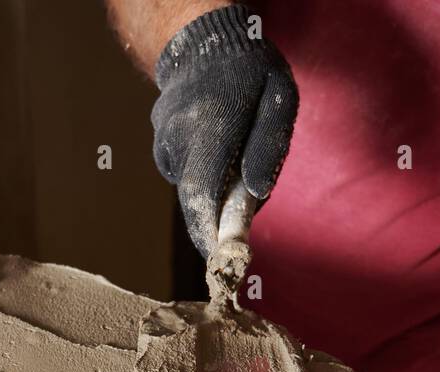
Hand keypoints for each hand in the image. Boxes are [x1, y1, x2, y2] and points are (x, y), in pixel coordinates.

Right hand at [151, 3, 297, 257]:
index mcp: (210, 123)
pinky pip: (187, 176)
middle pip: (196, 198)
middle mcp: (178, 136)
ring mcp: (163, 141)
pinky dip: (206, 176)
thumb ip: (269, 146)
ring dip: (217, 190)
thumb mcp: (279, 97)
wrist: (202, 43)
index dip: (209, 231)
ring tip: (237, 155)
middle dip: (218, 221)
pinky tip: (219, 148)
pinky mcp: (161, 147)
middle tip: (240, 229)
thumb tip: (256, 196)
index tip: (219, 260)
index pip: (201, 190)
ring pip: (193, 188)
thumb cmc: (250, 72)